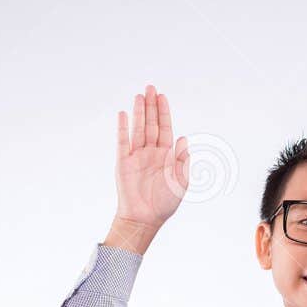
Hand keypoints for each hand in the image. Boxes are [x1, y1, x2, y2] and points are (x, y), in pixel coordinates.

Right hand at [113, 84, 189, 233]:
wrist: (145, 218)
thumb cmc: (165, 203)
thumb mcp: (181, 182)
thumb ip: (183, 161)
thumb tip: (184, 139)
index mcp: (166, 156)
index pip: (165, 129)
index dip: (164, 113)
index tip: (162, 97)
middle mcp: (151, 152)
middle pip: (151, 124)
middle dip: (151, 106)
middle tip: (150, 88)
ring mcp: (136, 155)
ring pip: (138, 129)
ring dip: (138, 112)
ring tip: (139, 96)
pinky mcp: (123, 162)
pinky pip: (122, 141)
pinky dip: (123, 128)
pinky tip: (123, 114)